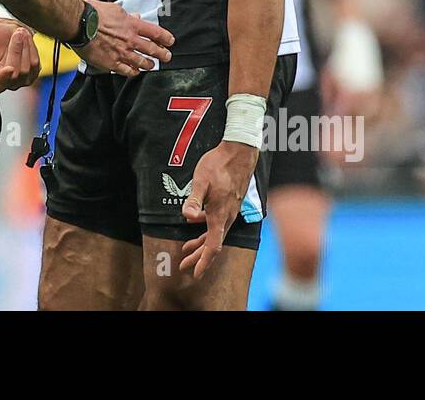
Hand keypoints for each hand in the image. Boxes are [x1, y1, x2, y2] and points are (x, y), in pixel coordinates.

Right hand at [0, 18, 39, 93]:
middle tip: (17, 34)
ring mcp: (16, 82)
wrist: (1, 33)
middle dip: (16, 51)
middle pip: (14, 75)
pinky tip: (26, 38)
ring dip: (25, 48)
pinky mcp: (29, 76)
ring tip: (21, 32)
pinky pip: (35, 65)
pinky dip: (32, 49)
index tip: (9, 69)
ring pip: (25, 70)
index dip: (2, 79)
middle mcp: (1, 84)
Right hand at [74, 0, 173, 76]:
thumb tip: (135, 17)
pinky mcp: (111, 63)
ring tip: (151, 65)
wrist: (78, 23)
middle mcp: (130, 40)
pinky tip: (135, 72)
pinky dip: (133, 72)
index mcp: (132, 25)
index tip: (170, 41)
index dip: (165, 38)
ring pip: (142, 62)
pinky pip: (126, 71)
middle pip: (152, 50)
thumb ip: (126, 15)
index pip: (156, 33)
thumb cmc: (93, 13)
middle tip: (167, 57)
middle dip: (162, 54)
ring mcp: (121, 53)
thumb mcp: (114, 9)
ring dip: (149, 64)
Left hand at [179, 140, 257, 278]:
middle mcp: (227, 216)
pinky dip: (206, 230)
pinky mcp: (229, 204)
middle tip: (184, 267)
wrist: (239, 152)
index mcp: (219, 214)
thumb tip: (188, 217)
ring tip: (187, 251)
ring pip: (215, 234)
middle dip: (199, 257)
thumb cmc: (219, 164)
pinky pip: (217, 223)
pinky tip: (196, 224)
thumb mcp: (201, 180)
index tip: (196, 273)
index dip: (204, 261)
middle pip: (213, 244)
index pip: (213, 246)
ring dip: (201, 244)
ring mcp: (230, 210)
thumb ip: (194, 199)